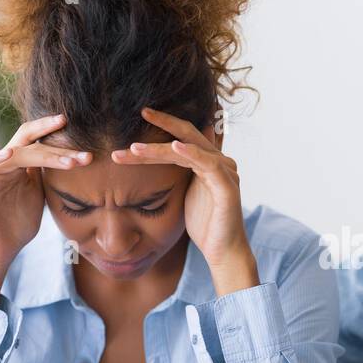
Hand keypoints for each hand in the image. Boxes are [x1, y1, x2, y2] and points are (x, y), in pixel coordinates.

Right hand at [0, 114, 91, 304]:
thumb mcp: (40, 196)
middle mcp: (5, 163)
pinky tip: (9, 153)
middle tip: (81, 146)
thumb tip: (73, 161)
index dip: (58, 139)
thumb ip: (48, 177)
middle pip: (28, 140)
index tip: (85, 142)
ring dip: (44, 156)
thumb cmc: (18, 225)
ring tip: (70, 163)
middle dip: (55, 141)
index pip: (38, 143)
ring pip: (15, 153)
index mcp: (21, 165)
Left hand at [112, 108, 258, 294]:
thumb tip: (159, 160)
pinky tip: (174, 147)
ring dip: (160, 147)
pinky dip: (191, 154)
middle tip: (141, 111)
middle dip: (164, 122)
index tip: (140, 116)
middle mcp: (219, 161)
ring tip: (134, 147)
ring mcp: (225, 172)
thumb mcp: (184, 193)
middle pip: (188, 134)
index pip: (183, 136)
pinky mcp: (227, 187)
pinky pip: (208, 164)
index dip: (164, 125)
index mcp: (208, 161)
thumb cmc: (204, 224)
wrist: (222, 251)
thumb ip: (177, 173)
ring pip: (190, 150)